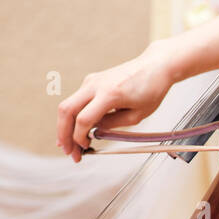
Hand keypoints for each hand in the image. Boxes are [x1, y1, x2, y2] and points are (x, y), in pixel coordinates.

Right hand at [57, 39, 178, 160]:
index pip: (84, 119)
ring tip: (72, 145)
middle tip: (68, 152)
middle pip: (66, 110)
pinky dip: (74, 117)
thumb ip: (112, 125)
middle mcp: (95, 84)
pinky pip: (76, 101)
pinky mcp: (91, 81)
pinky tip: (79, 130)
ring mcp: (91, 81)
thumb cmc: (151, 89)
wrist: (154, 66)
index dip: (80, 138)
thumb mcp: (137, 115)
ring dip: (66, 127)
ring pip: (67, 105)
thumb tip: (94, 133)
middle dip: (63, 134)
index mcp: (109, 93)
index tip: (84, 148)